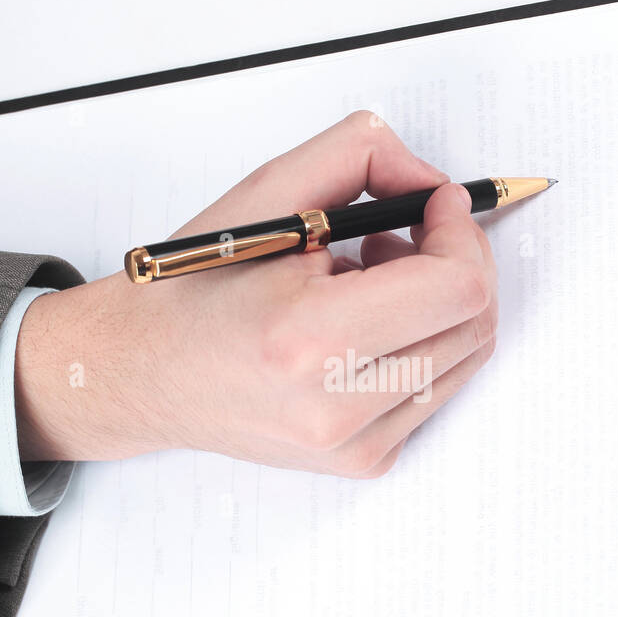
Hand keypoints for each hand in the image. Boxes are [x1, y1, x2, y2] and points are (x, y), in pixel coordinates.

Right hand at [14, 111, 497, 477]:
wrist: (143, 373)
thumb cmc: (195, 288)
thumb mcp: (266, 191)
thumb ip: (361, 155)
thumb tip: (435, 185)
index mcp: (308, 340)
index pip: (456, 288)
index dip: (463, 233)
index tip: (437, 204)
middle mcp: (335, 408)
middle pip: (474, 325)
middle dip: (457, 262)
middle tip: (403, 234)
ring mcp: (353, 446)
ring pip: (465, 358)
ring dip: (438, 304)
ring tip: (370, 277)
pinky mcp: (362, 461)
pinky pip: (436, 391)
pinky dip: (419, 344)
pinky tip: (365, 324)